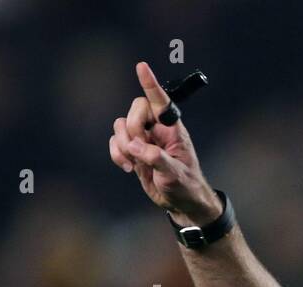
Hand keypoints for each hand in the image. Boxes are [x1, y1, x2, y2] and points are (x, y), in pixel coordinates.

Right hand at [108, 61, 219, 225]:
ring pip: (121, 125)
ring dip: (122, 144)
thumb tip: (135, 145)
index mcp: (173, 129)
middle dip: (132, 128)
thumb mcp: (175, 174)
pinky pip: (116, 141)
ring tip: (134, 163)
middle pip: (135, 109)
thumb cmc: (186, 186)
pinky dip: (116, 153)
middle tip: (139, 149)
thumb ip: (155, 158)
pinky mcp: (133, 150)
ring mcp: (144, 139)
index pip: (161, 101)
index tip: (142, 67)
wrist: (181, 203)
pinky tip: (128, 168)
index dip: (150, 84)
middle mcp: (157, 129)